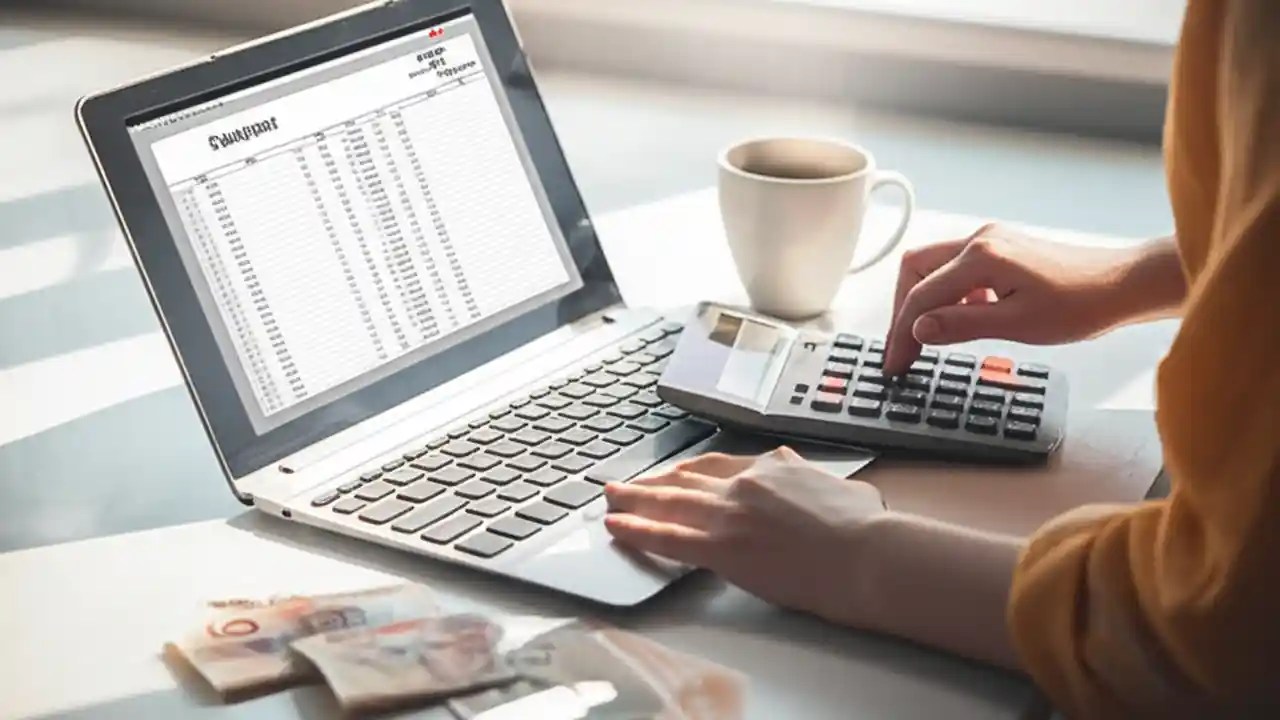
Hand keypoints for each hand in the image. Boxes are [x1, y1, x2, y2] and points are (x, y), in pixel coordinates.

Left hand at [603, 448, 887, 624]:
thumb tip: (829, 489)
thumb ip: (821, 485)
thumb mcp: (847, 489)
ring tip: (610, 499)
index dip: (690, 471)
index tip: (675, 475)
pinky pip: (667, 537)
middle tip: (628, 482)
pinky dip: (637, 531)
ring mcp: (731, 513)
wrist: (869, 554)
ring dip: (633, 499)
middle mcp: (746, 482)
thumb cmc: (868, 531)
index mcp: (775, 467)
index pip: (720, 465)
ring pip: (669, 501)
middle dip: (653, 480)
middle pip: (687, 478)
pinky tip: (617, 529)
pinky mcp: (723, 548)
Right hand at [884, 223, 1143, 374]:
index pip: (920, 295)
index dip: (901, 334)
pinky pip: (957, 270)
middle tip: (904, 349)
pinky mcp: (1001, 249)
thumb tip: (918, 329)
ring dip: (925, 302)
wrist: (1122, 285)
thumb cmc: (1081, 304)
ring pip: (933, 268)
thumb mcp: (1016, 324)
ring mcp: (990, 241)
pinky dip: (948, 295)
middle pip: (914, 270)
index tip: (895, 364)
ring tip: (929, 338)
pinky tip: (963, 319)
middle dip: (903, 310)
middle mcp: (980, 240)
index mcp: (980, 256)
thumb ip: (961, 325)